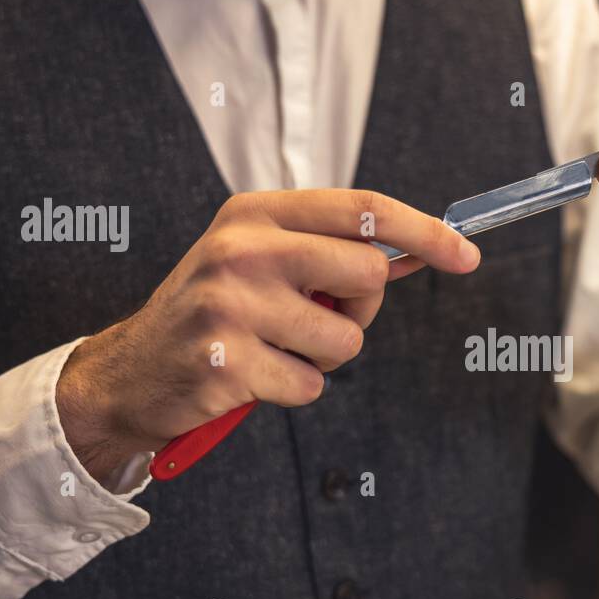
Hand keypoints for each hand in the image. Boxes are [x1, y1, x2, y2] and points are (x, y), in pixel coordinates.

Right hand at [57, 190, 479, 482]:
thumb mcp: (263, 260)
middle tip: (317, 316)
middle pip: (368, 275)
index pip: (362, 209)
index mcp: (255, 213)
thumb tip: (416, 252)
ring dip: (322, 357)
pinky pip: (311, 385)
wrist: (132, 369)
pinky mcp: (226, 362)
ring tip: (273, 348)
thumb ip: (333, 251)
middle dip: (360, 309)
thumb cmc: (214, 311)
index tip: (467, 254)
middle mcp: (242, 249)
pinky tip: (253, 376)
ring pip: (345, 341)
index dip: (424, 231)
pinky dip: (293, 389)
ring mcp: (230, 305)